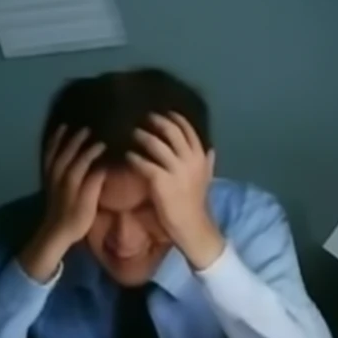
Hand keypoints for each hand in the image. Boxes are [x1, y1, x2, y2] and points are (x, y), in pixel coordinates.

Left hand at [19, 125, 105, 281]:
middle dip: (77, 139)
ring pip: (54, 152)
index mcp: (72, 179)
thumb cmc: (76, 220)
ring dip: (60, 139)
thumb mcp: (90, 203)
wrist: (55, 232)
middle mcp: (59, 174)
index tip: (104, 142)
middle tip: (88, 129)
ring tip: (66, 127)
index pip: (83, 158)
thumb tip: (103, 164)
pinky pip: (47, 157)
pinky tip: (54, 141)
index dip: (93, 149)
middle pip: (68, 151)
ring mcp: (51, 175)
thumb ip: (95, 182)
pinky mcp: (47, 179)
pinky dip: (50, 147)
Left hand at [126, 112, 225, 270]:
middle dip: (155, 121)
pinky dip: (133, 157)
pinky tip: (127, 155)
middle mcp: (189, 158)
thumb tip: (210, 147)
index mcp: (200, 156)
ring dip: (140, 135)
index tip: (160, 111)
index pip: (186, 128)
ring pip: (155, 143)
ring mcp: (175, 169)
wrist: (192, 225)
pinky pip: (143, 162)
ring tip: (130, 132)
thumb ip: (207, 161)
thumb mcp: (206, 178)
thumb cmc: (195, 202)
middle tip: (141, 117)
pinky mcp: (160, 180)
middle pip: (170, 130)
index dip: (173, 117)